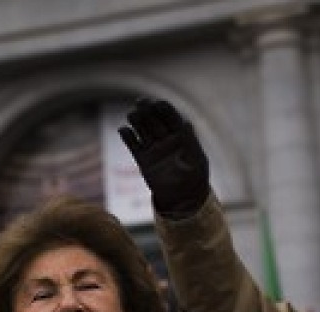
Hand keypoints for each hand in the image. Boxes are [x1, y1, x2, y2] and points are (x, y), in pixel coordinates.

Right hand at [119, 99, 210, 218]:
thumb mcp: (197, 160)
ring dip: (137, 121)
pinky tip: (122, 130)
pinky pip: (133, 145)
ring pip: (143, 130)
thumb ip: (190, 142)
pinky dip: (128, 137)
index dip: (164, 109)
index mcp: (181, 136)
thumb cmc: (195, 179)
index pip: (171, 118)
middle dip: (148, 110)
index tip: (157, 103)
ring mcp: (154, 148)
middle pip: (155, 120)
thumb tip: (187, 123)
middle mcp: (166, 139)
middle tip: (140, 102)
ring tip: (131, 114)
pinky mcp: (143, 159)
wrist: (183, 200)